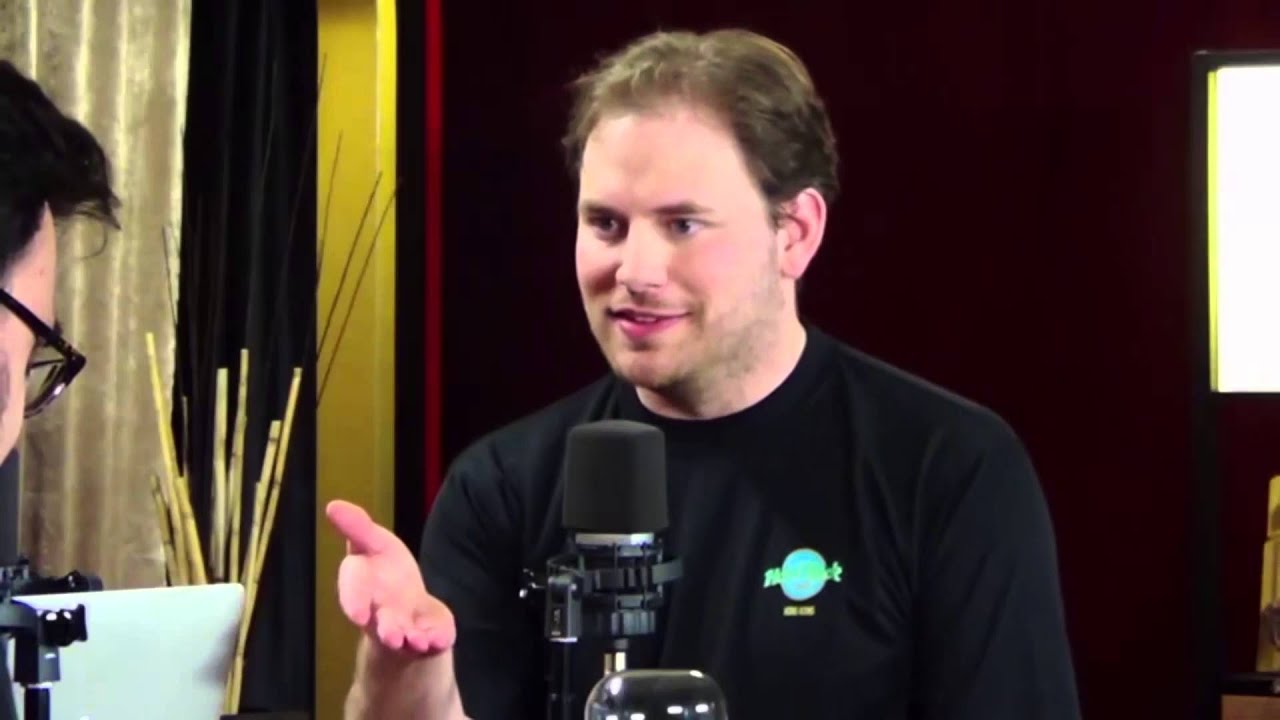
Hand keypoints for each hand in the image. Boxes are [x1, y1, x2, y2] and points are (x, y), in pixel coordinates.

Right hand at [326, 499, 456, 657]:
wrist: (405, 604)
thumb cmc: (383, 567)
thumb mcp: (372, 541)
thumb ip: (357, 527)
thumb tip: (332, 505)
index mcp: (363, 589)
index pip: (354, 594)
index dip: (354, 603)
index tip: (358, 615)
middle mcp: (382, 614)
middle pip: (383, 625)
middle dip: (388, 630)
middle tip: (393, 637)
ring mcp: (408, 628)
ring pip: (408, 637)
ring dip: (413, 639)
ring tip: (419, 641)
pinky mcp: (431, 632)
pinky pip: (436, 637)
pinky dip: (439, 638)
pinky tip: (442, 640)